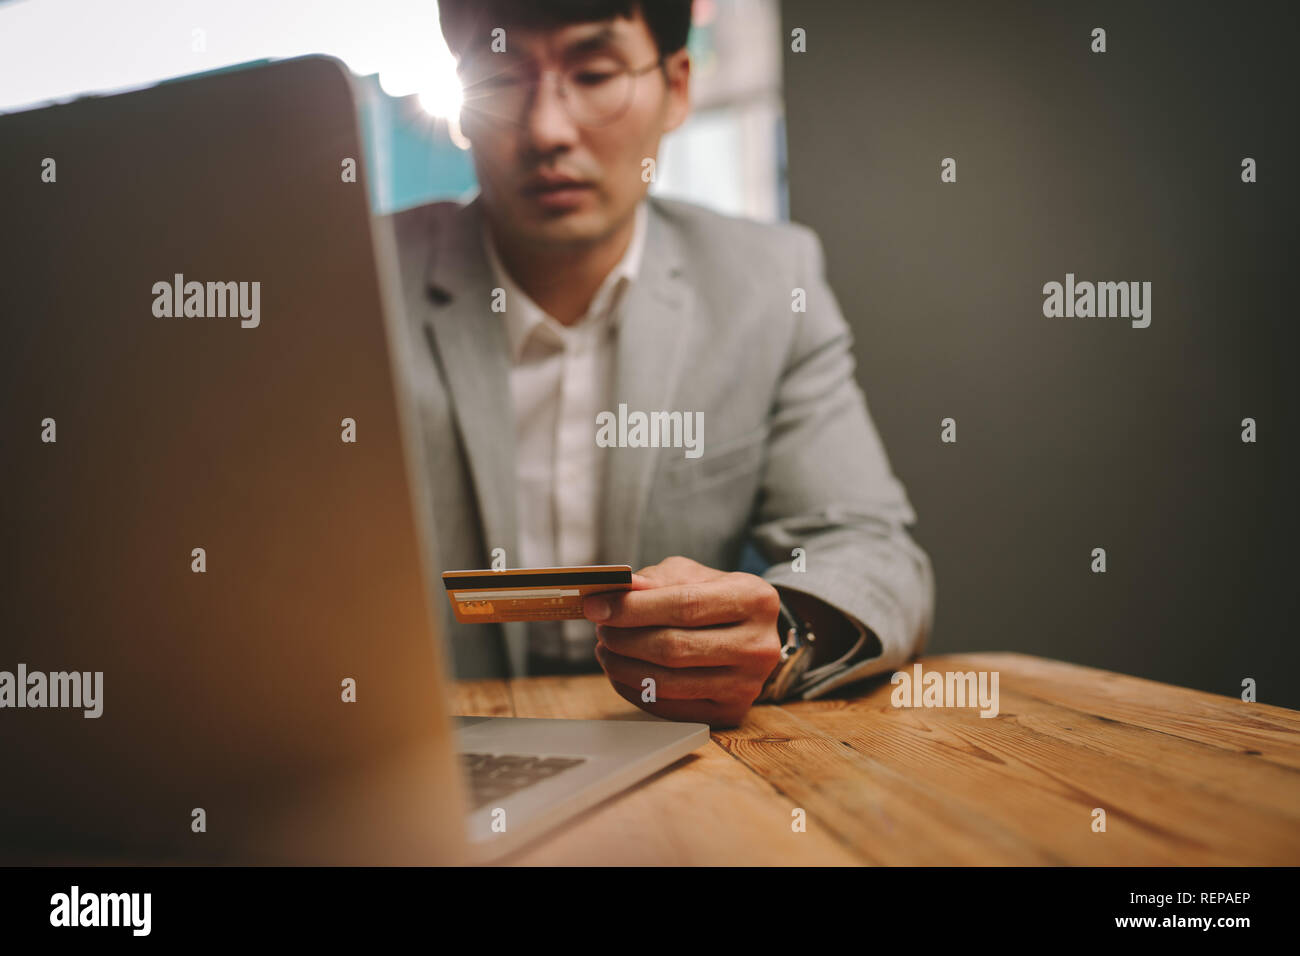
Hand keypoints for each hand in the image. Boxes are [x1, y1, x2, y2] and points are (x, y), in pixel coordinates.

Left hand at [583, 556, 782, 727]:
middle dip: (625, 639)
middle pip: (674, 648)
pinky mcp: (730, 713)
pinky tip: (622, 671)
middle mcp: (758, 645)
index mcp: (754, 599)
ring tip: (607, 648)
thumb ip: (656, 580)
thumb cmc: (715, 598)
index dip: (634, 608)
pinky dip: (635, 690)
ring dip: (623, 666)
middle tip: (600, 629)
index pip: (685, 606)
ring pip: (668, 682)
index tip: (597, 607)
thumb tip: (617, 592)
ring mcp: (747, 685)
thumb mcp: (693, 576)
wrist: (751, 634)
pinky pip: (669, 708)